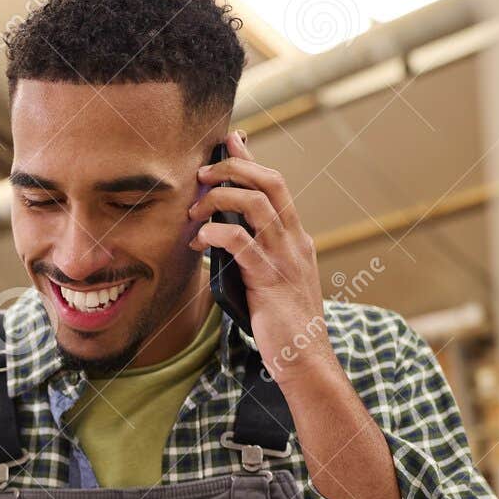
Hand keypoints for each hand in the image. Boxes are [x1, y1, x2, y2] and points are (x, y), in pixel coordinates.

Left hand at [188, 130, 339, 385]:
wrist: (305, 359)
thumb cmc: (281, 323)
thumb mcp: (268, 279)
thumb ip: (251, 253)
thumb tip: (219, 234)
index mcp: (295, 238)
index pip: (275, 185)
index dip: (251, 160)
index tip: (230, 139)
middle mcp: (294, 240)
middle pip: (270, 182)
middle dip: (233, 168)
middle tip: (201, 172)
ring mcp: (285, 258)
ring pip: (257, 205)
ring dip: (220, 198)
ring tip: (194, 210)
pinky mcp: (270, 279)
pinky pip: (241, 243)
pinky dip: (216, 233)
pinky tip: (199, 240)